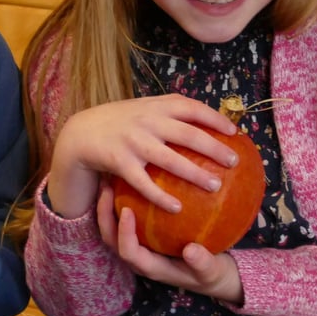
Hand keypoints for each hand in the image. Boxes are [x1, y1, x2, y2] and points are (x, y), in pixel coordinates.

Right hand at [46, 94, 238, 218]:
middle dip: (214, 147)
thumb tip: (208, 121)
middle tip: (234, 162)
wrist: (81, 132)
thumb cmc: (121, 122)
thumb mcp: (144, 108)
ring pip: (170, 160)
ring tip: (215, 187)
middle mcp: (147, 121)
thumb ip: (169, 111)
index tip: (235, 132)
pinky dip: (161, 196)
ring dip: (195, 173)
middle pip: (188, 134)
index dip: (215, 118)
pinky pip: (144, 183)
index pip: (192, 107)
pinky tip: (177, 208)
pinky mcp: (120, 161)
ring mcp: (134, 141)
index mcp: (156, 106)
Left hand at [96, 183, 243, 302]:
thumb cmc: (210, 274)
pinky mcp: (144, 236)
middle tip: (107, 189)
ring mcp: (140, 246)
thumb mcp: (211, 271)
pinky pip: (127, 219)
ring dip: (108, 206)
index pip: (128, 252)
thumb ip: (202, 264)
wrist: (213, 276)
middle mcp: (140, 256)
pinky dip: (121, 200)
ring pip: (114, 227)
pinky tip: (129, 178)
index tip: (127, 210)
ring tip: (109, 179)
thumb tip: (191, 251)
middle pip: (111, 238)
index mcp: (150, 267)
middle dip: (104, 215)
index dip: (123, 233)